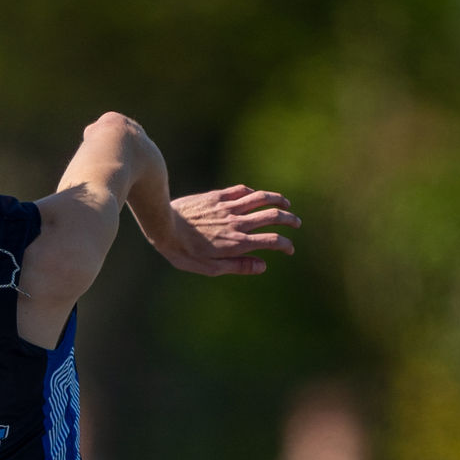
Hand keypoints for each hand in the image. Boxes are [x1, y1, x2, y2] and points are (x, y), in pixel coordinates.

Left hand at [157, 185, 298, 275]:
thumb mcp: (209, 268)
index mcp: (237, 243)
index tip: (289, 249)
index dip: (286, 245)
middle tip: (296, 223)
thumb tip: (263, 266)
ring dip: (278, 200)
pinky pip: (242, 191)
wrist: (163, 225)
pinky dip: (254, 193)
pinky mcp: (217, 196)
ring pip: (262, 198)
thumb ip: (238, 267)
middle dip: (290, 219)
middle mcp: (237, 223)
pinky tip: (256, 195)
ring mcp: (228, 207)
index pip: (272, 241)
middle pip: (273, 216)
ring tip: (286, 203)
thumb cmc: (183, 252)